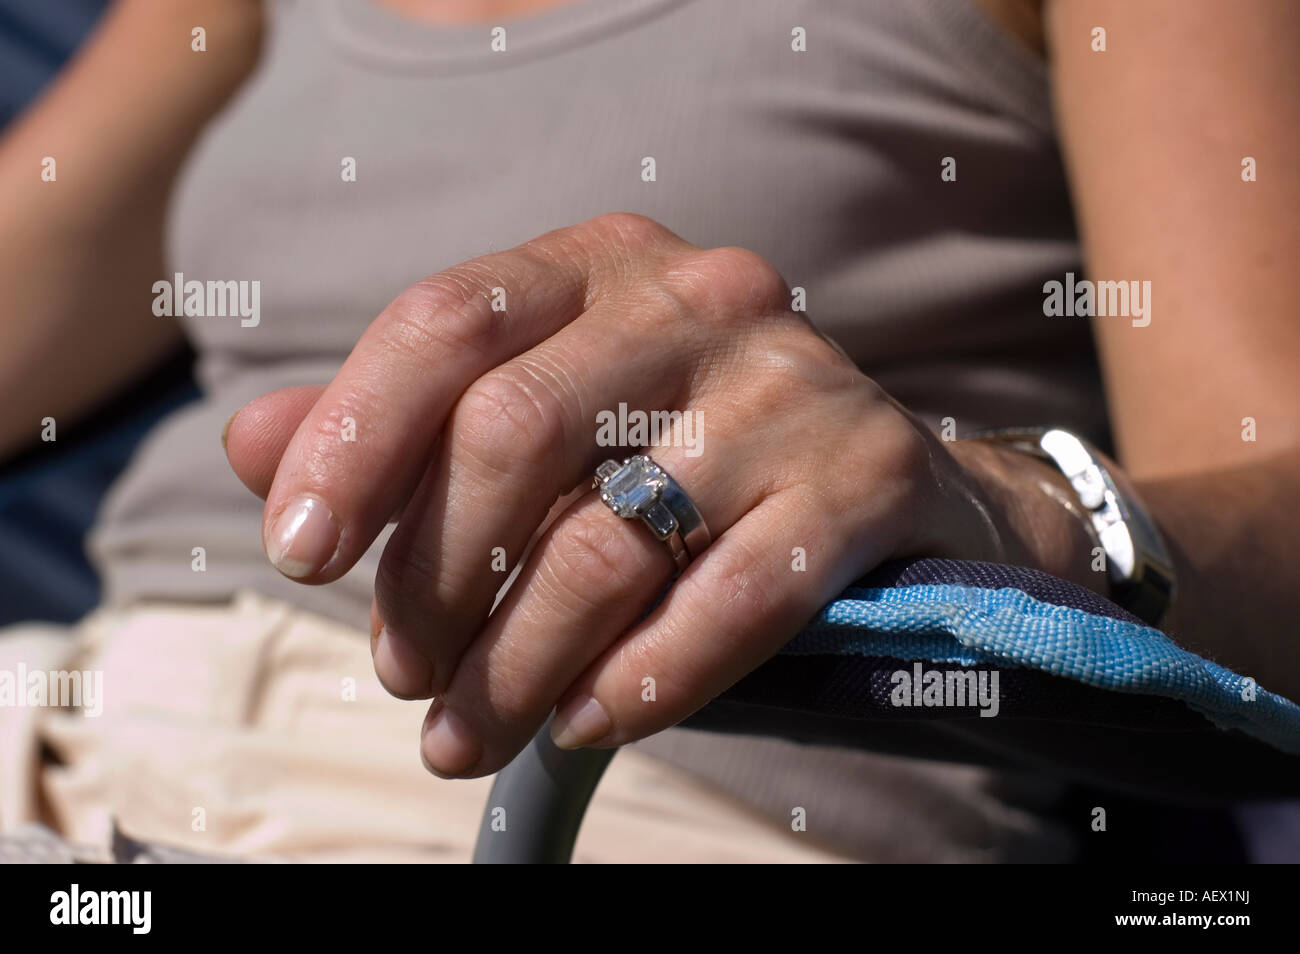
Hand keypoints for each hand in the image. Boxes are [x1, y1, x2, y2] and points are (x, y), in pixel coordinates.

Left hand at [224, 213, 1096, 777]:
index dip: (351, 440)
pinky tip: (587, 727)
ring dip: (517, 662)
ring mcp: (791, 384)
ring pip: (610, 539)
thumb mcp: (540, 417)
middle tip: (402, 674)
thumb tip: (249, 446)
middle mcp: (699, 299)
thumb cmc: (678, 453)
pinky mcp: (866, 478)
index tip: (297, 555)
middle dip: (430, 575)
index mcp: (599, 267)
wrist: (879, 485)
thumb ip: (401, 428)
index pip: (443, 323)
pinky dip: (644, 681)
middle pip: (513, 432)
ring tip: (467, 735)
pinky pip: (730, 598)